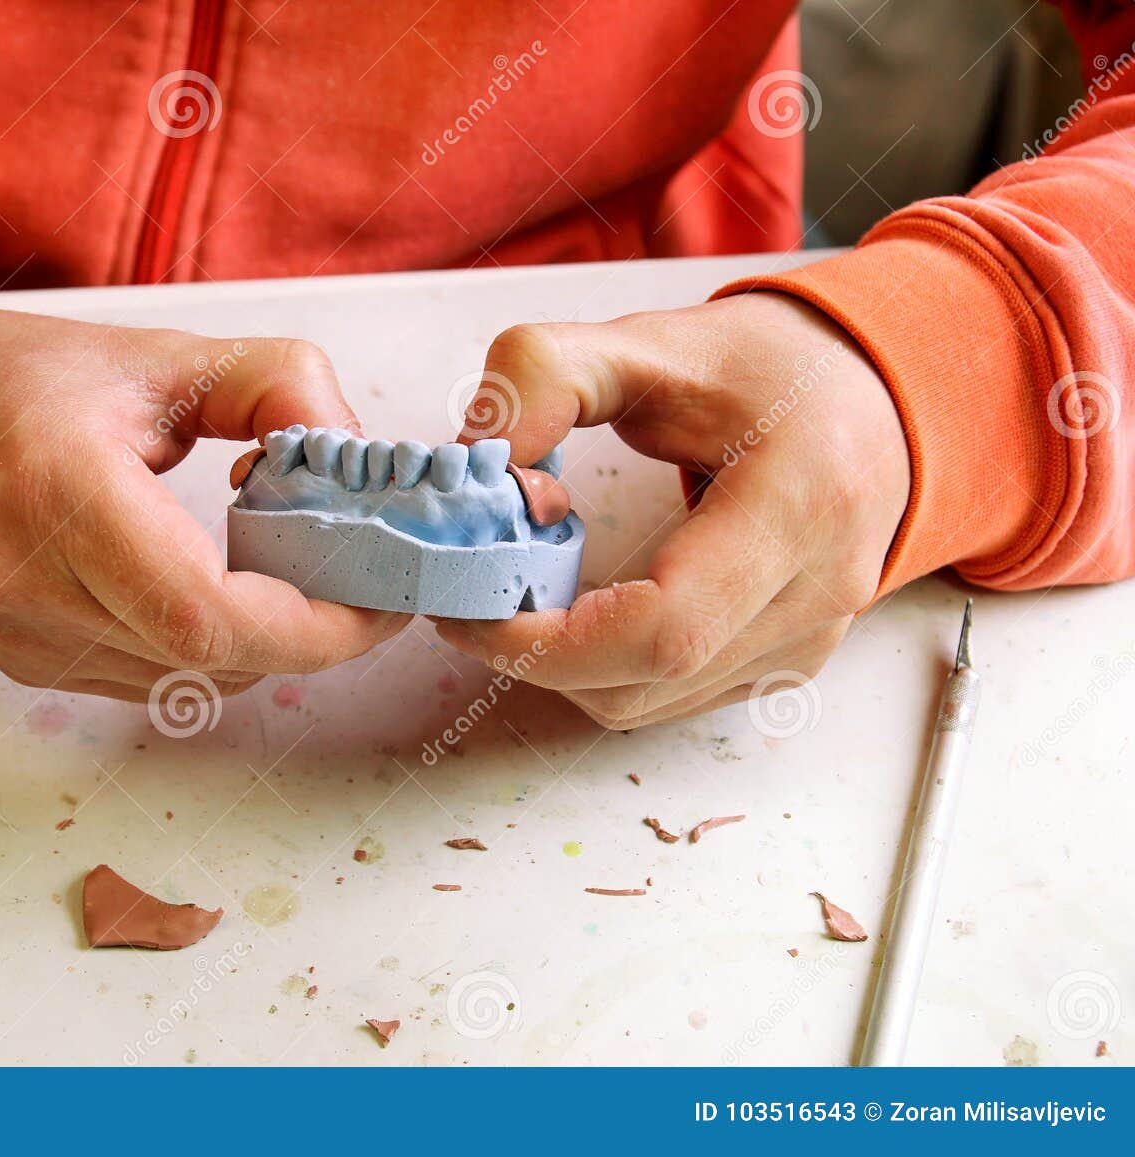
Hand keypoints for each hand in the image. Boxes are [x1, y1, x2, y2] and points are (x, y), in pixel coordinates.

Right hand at [0, 308, 405, 700]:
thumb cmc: (13, 384)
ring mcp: (20, 640)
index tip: (381, 596)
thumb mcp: (154, 353)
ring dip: (262, 644)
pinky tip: (221, 592)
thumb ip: (274, 387)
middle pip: (208, 662)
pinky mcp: (24, 666)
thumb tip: (357, 460)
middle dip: (309, 635)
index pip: (204, 614)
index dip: (314, 626)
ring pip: (187, 683)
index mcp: (59, 492)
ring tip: (294, 574)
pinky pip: (147, 683)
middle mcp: (28, 584)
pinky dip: (207, 652)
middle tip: (363, 582)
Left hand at [436, 292, 909, 728]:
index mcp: (796, 507)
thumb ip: (549, 375)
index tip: (468, 608)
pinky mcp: (789, 660)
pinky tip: (579, 607)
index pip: (662, 630)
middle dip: (534, 654)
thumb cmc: (770, 366)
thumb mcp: (654, 340)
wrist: (877, 394)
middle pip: (645, 683)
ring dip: (564, 665)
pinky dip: (605, 669)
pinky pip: (674, 697)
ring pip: (650, 704)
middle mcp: (817, 592)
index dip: (547, 642)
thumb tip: (473, 452)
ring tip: (524, 587)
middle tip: (469, 597)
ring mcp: (808, 639)